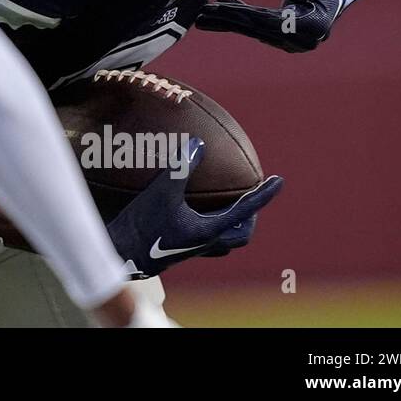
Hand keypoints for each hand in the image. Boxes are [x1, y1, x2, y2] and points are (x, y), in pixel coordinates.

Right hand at [106, 139, 282, 277]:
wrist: (120, 256)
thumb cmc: (142, 226)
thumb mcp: (160, 192)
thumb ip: (180, 168)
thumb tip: (198, 144)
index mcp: (209, 230)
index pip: (245, 210)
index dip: (264, 195)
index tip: (279, 181)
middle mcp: (206, 243)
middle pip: (241, 235)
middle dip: (251, 216)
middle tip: (252, 198)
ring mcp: (192, 250)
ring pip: (225, 243)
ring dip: (233, 226)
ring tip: (230, 209)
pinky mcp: (178, 250)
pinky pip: (204, 243)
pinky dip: (210, 229)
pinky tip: (195, 217)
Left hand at [195, 0, 359, 52]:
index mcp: (314, 25)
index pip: (273, 22)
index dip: (245, 14)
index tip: (221, 9)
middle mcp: (300, 39)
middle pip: (258, 28)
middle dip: (228, 20)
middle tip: (201, 15)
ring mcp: (289, 40)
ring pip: (252, 29)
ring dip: (225, 20)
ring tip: (200, 16)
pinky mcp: (278, 34)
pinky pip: (253, 25)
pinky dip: (235, 15)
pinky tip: (217, 7)